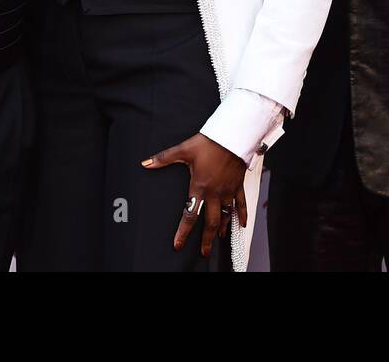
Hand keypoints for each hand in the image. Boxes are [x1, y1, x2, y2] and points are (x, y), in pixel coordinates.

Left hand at [142, 133, 246, 256]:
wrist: (232, 136)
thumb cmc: (209, 142)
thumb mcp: (184, 150)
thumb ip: (164, 158)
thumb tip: (146, 163)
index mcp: (199, 186)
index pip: (189, 215)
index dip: (183, 232)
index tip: (178, 244)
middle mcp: (214, 192)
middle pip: (210, 222)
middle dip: (207, 239)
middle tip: (204, 252)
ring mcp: (228, 190)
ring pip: (226, 216)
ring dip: (222, 229)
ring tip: (219, 238)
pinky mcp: (237, 186)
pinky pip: (241, 204)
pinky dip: (242, 215)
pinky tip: (241, 224)